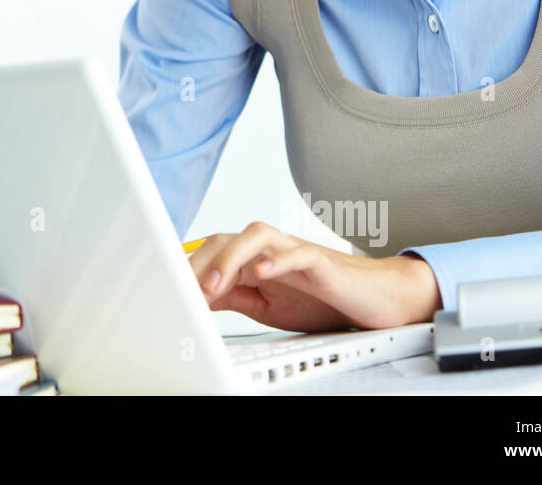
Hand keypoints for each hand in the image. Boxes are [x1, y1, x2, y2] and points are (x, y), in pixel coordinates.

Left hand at [189, 221, 440, 331]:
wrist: (375, 302)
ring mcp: (296, 251)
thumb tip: (196, 298)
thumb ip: (233, 298)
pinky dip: (279, 261)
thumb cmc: (323, 299)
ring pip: (256, 234)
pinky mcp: (323, 262)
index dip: (187, 268)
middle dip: (199, 262)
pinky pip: (298, 253)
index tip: (165, 289)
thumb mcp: (265, 306)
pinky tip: (262, 274)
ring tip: (214, 285)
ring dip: (230, 258)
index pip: (212, 252)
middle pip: (226, 238)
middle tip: (180, 292)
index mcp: (255, 259)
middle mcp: (271, 248)